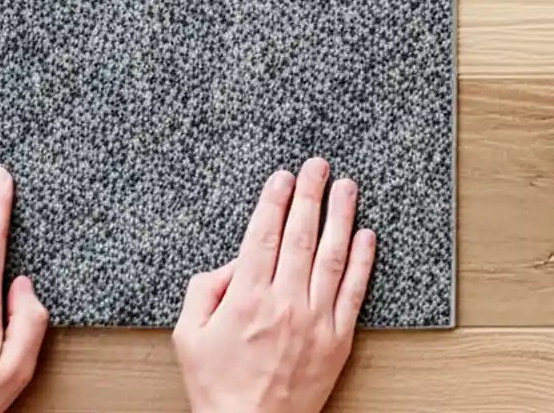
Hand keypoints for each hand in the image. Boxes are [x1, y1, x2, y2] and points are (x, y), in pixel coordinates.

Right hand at [173, 158, 376, 412]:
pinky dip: (363, 260)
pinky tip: (367, 236)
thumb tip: (232, 263)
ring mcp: (316, 320)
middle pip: (300, 235)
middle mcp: (284, 302)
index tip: (283, 176)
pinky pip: (355, 291)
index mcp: (246, 297)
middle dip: (310, 195)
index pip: (263, 234)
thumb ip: (204, 290)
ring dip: (341, 216)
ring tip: (347, 187)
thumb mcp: (187, 335)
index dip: (275, 200)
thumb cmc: (218, 387)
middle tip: (318, 166)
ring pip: (332, 256)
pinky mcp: (338, 339)